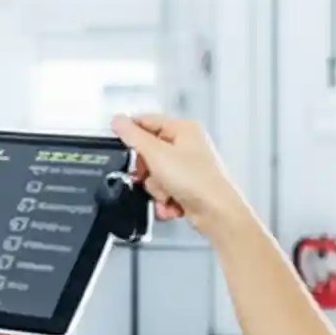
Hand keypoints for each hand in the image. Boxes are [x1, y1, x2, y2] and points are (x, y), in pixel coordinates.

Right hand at [110, 114, 247, 238]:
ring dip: (156, 188)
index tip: (119, 143)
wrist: (216, 213)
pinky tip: (173, 203)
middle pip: (148, 152)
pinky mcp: (188, 187)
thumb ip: (133, 136)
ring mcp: (188, 167)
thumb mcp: (157, 154)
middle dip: (146, 170)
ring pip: (154, 174)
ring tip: (167, 192)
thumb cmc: (198, 181)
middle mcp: (187, 145)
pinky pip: (163, 189)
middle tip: (149, 174)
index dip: (131, 133)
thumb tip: (118, 121)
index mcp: (183, 128)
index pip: (147, 121)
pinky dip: (164, 199)